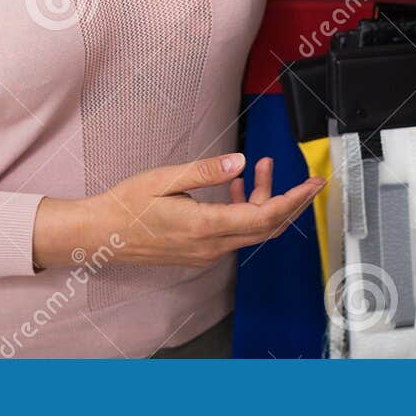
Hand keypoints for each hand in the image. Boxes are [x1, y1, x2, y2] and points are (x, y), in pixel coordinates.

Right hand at [32, 153, 323, 269]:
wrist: (101, 235)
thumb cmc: (126, 205)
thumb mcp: (165, 179)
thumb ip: (206, 172)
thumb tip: (240, 163)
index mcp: (205, 226)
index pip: (265, 216)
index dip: (295, 199)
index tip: (313, 183)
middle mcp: (212, 245)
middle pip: (269, 227)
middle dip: (292, 202)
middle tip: (308, 179)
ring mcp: (207, 252)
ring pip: (254, 230)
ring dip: (266, 201)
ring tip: (261, 167)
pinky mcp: (201, 251)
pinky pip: (237, 233)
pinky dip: (247, 210)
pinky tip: (239, 186)